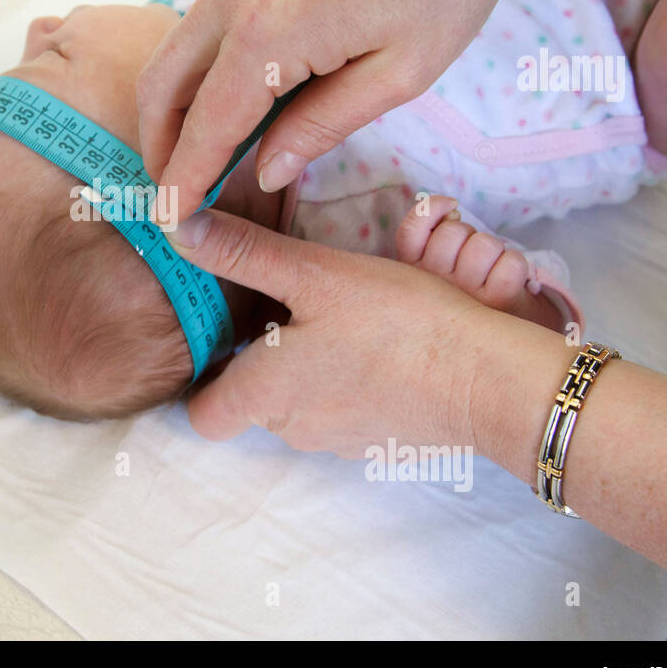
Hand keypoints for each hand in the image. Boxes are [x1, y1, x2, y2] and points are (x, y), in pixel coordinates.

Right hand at [138, 0, 601, 225]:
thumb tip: (267, 171)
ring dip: (174, 108)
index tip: (170, 226)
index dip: (185, 182)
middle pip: (163, 88)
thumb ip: (324, 124)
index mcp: (271, 31)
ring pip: (174, 53)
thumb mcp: (404, 71)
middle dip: (160, 148)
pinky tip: (233, 97)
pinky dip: (198, 68)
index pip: (207, 126)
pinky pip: (200, 22)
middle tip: (177, 194)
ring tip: (200, 155)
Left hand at [168, 207, 542, 456]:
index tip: (221, 334)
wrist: (490, 380)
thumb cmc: (397, 324)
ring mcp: (339, 441)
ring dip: (306, 363)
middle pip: (253, 399)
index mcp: (264, 395)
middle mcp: (293, 430)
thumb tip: (176, 225)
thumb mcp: (315, 273)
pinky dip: (347, 378)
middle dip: (260, 356)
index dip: (203, 377)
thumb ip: (242, 253)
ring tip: (337, 312)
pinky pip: (344, 408)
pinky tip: (376, 339)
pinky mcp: (381, 440)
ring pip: (300, 402)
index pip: (202, 414)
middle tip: (288, 300)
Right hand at [395, 195, 563, 330]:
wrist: (499, 334)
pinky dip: (516, 264)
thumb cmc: (467, 288)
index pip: (410, 232)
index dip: (430, 210)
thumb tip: (450, 208)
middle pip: (452, 233)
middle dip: (469, 234)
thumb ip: (434, 233)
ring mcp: (465, 297)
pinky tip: (507, 280)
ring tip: (490, 269)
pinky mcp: (498, 303)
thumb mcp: (440, 264)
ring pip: (483, 245)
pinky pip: (510, 262)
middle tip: (471, 256)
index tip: (452, 208)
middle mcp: (433, 288)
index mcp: (414, 274)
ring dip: (494, 250)